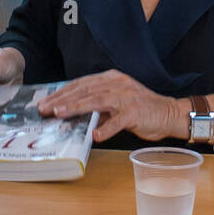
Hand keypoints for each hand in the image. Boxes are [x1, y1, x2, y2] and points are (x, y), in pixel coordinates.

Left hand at [37, 69, 182, 143]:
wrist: (168, 114)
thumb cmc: (141, 110)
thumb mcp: (115, 104)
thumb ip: (96, 108)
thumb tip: (71, 117)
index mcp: (111, 79)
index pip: (81, 84)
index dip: (62, 92)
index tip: (46, 102)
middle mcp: (117, 84)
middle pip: (85, 90)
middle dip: (62, 100)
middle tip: (45, 109)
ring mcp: (127, 97)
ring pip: (97, 100)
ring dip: (76, 107)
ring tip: (60, 114)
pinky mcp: (136, 111)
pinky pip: (118, 120)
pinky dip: (107, 128)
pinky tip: (95, 135)